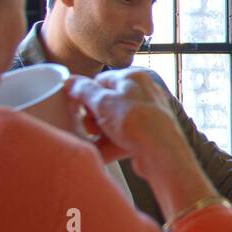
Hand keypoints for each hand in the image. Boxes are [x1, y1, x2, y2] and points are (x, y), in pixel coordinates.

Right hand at [66, 69, 187, 176]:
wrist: (161, 152)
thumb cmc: (136, 121)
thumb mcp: (103, 102)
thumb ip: (83, 90)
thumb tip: (70, 82)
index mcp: (133, 78)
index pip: (102, 81)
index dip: (86, 95)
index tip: (76, 107)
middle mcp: (143, 94)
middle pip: (107, 103)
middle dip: (93, 117)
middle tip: (89, 126)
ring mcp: (146, 115)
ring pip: (114, 122)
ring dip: (100, 133)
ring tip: (94, 140)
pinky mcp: (147, 135)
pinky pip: (123, 137)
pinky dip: (110, 145)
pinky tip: (100, 154)